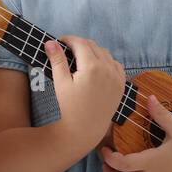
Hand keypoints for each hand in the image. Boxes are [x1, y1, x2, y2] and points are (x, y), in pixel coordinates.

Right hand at [42, 35, 125, 157]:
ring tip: (79, 58)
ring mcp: (116, 78)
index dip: (69, 40)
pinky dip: (106, 61)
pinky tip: (96, 67)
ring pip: (105, 54)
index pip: (80, 43)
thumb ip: (57, 60)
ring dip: (93, 51)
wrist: (84, 131)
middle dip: (79, 45)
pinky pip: (116, 65)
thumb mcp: (60, 82)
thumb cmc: (68, 109)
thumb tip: (50, 42)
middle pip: (93, 46)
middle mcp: (108, 69)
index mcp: (92, 67)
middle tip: (66, 50)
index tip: (59, 42)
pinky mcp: (120, 86)